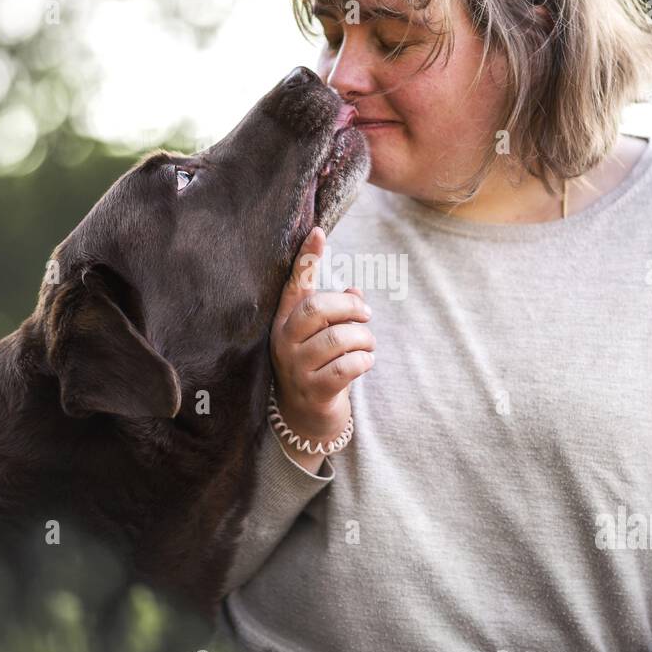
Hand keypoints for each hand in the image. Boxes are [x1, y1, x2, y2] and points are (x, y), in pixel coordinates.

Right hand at [269, 227, 374, 467]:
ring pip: (337, 339)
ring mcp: (296, 367)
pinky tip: (365, 362)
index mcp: (285, 322)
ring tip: (368, 346)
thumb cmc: (318, 367)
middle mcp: (284, 342)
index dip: (306, 258)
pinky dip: (363, 361)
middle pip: (318, 308)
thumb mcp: (324, 336)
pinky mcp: (313, 390)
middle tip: (366, 316)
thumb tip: (356, 289)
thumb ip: (337, 312)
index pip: (295, 285)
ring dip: (363, 339)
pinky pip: (346, 366)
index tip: (318, 232)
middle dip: (350, 308)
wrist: (306, 418)